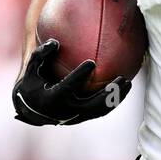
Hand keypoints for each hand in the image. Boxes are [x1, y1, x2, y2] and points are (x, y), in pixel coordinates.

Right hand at [12, 39, 129, 126]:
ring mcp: (76, 116)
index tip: (91, 63)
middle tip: (121, 78)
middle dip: (108, 93)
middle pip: (92, 104)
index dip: (79, 76)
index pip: (68, 87)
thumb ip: (41, 54)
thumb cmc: (33, 83)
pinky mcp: (83, 117)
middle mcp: (66, 110)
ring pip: (100, 110)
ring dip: (115, 98)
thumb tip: (56, 42)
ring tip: (127, 82)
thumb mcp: (33, 68)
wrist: (33, 109)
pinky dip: (113, 101)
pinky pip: (101, 111)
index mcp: (52, 99)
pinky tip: (123, 87)